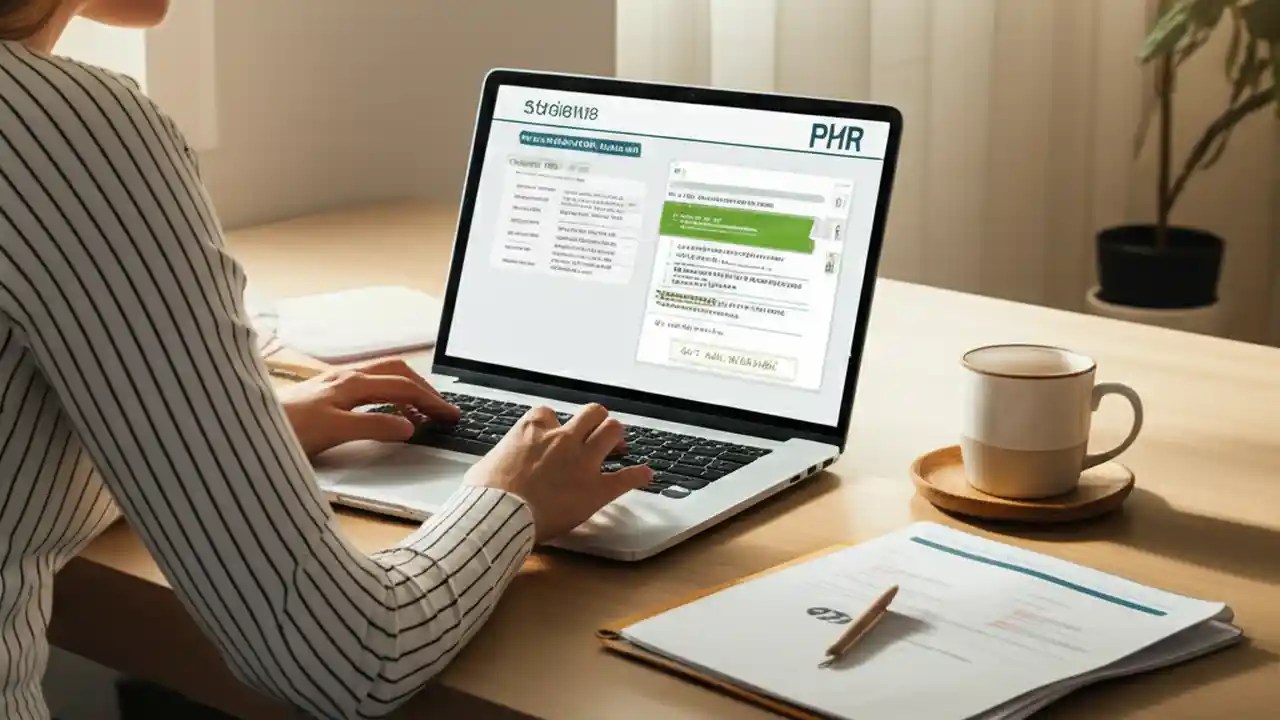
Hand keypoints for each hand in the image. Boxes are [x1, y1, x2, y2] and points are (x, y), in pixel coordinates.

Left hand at [278, 358, 458, 457]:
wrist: (244, 427)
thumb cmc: (285, 429)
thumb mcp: (334, 431)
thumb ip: (374, 428)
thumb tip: (409, 426)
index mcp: (352, 382)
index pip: (404, 387)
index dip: (431, 401)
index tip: (451, 415)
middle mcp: (345, 376)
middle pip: (398, 373)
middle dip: (425, 388)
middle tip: (443, 410)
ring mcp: (334, 382)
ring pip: (383, 377)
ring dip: (408, 389)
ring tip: (422, 410)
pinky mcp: (325, 392)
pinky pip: (369, 386)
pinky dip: (389, 396)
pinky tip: (387, 411)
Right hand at [465, 404, 652, 541]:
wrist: (499, 515)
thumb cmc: (486, 495)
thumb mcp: (485, 467)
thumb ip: (501, 460)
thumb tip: (494, 468)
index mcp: (532, 430)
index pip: (549, 413)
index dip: (554, 423)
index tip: (555, 433)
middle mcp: (562, 439)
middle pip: (591, 413)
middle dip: (596, 421)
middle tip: (597, 433)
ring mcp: (582, 462)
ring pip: (612, 431)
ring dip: (616, 437)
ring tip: (619, 445)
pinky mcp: (595, 489)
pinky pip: (626, 477)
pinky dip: (638, 476)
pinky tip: (645, 475)